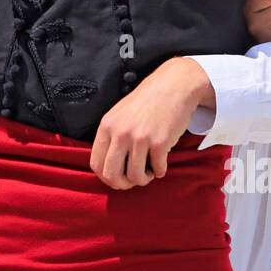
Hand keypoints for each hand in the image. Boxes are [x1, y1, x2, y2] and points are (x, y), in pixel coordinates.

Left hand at [90, 57, 214, 188]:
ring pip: (136, 176)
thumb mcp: (120, 114)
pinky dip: (161, 171)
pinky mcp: (160, 142)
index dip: (107, 178)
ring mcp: (140, 138)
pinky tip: (162, 162)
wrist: (174, 86)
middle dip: (124, 184)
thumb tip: (109, 168)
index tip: (118, 179)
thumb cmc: (148, 102)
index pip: (96, 164)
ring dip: (145, 178)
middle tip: (134, 180)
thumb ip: (111, 137)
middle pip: (112, 175)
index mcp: (107, 126)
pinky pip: (158, 170)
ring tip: (150, 170)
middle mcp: (121, 133)